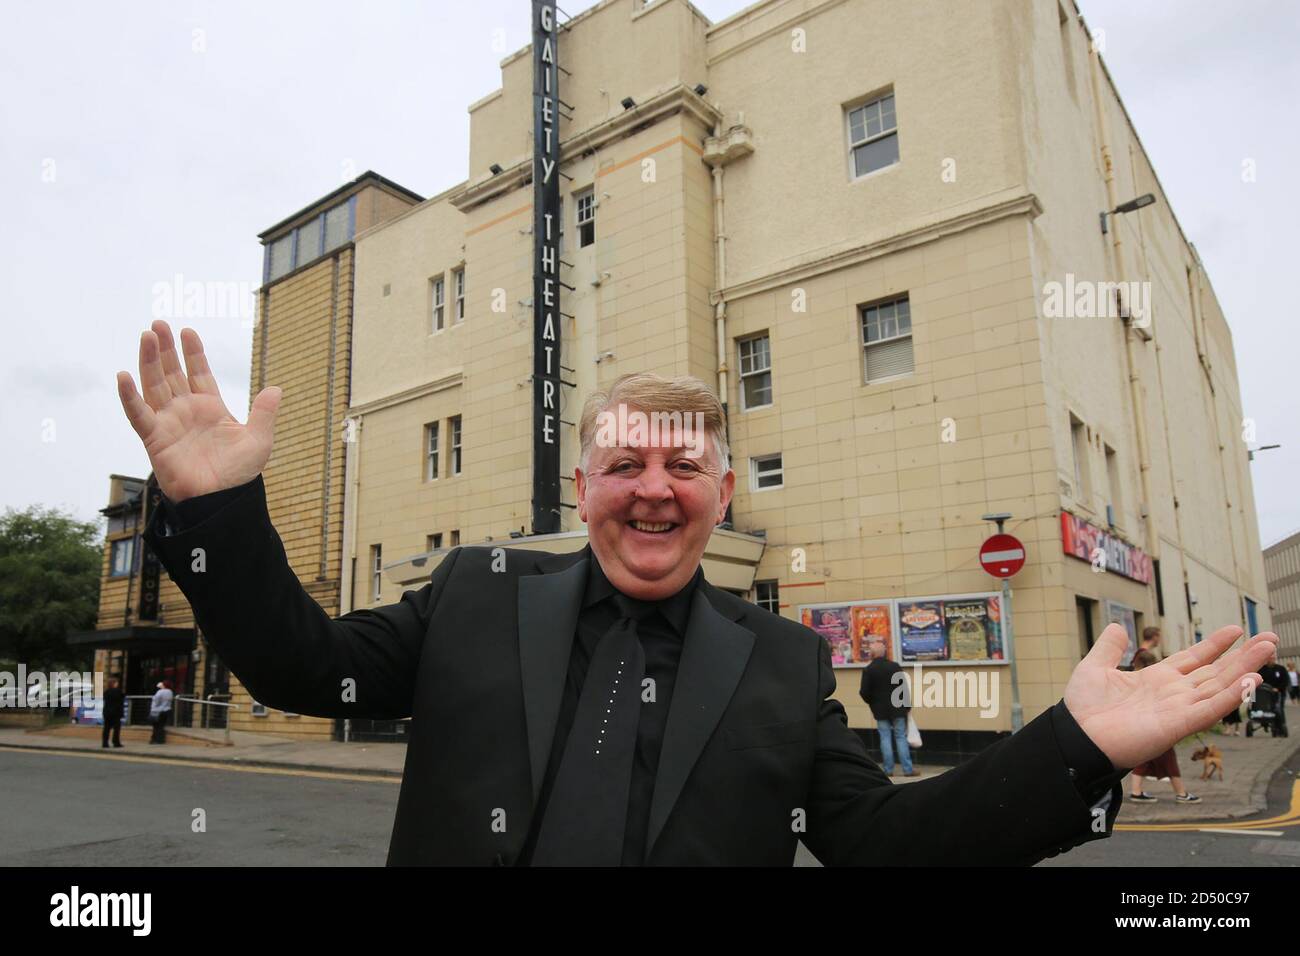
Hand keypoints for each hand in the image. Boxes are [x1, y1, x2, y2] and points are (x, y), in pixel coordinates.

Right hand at [116, 320, 280, 502]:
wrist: (221, 501)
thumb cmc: (238, 475)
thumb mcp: (258, 440)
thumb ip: (264, 414)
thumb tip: (276, 389)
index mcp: (210, 408)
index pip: (198, 373)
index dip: (192, 352)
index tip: (187, 331)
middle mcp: (186, 411)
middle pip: (172, 373)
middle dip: (166, 349)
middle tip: (158, 324)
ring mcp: (168, 422)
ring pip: (154, 385)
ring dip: (149, 361)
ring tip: (146, 336)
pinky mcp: (154, 438)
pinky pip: (138, 414)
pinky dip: (129, 396)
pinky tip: (123, 375)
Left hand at [1064, 623, 1278, 768]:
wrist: (1076, 736)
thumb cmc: (1083, 709)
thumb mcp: (1095, 667)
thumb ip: (1109, 648)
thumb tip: (1116, 626)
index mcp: (1156, 680)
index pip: (1193, 659)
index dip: (1214, 645)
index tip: (1236, 629)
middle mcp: (1173, 694)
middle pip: (1215, 672)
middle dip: (1242, 656)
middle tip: (1269, 639)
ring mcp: (1178, 709)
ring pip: (1220, 687)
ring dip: (1245, 670)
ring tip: (1267, 651)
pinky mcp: (1178, 725)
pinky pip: (1210, 709)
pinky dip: (1231, 697)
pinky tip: (1250, 681)